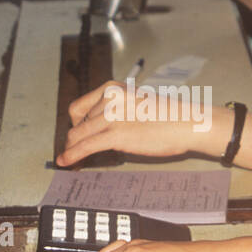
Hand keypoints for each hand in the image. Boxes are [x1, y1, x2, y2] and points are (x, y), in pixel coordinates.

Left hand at [56, 80, 227, 166]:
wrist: (186, 124)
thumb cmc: (167, 116)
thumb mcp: (135, 103)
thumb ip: (115, 111)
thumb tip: (98, 128)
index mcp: (113, 89)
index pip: (79, 107)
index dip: (75, 124)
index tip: (76, 133)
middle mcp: (109, 99)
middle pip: (78, 123)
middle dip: (74, 139)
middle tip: (74, 150)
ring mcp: (111, 116)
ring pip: (78, 135)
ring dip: (72, 149)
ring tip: (70, 159)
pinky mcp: (116, 135)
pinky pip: (85, 146)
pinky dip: (72, 155)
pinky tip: (65, 162)